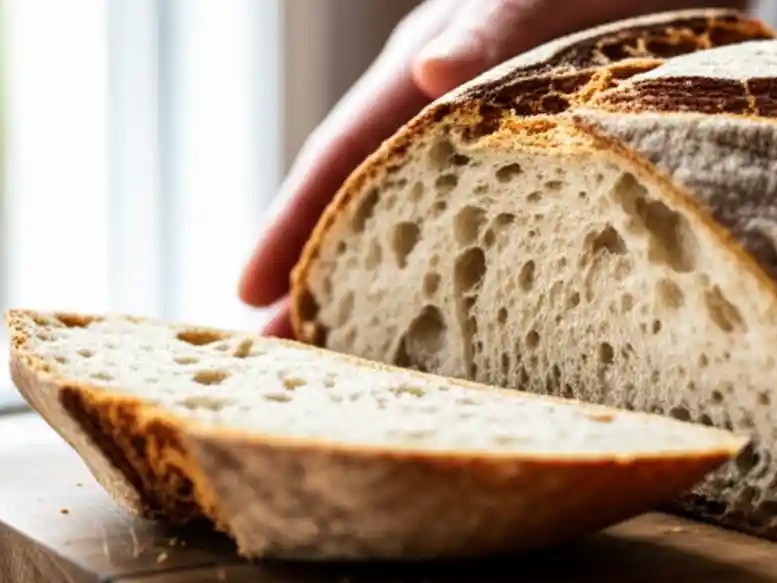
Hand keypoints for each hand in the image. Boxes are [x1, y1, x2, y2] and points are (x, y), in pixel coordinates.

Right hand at [238, 0, 742, 336]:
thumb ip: (490, 24)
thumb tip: (427, 71)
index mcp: (423, 67)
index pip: (340, 153)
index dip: (291, 223)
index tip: (248, 294)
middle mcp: (438, 111)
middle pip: (361, 202)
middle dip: (318, 276)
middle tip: (281, 355)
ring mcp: (479, 143)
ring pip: (410, 222)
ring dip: (375, 285)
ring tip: (346, 356)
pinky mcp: (527, 170)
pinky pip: (468, 229)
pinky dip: (443, 274)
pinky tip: (442, 319)